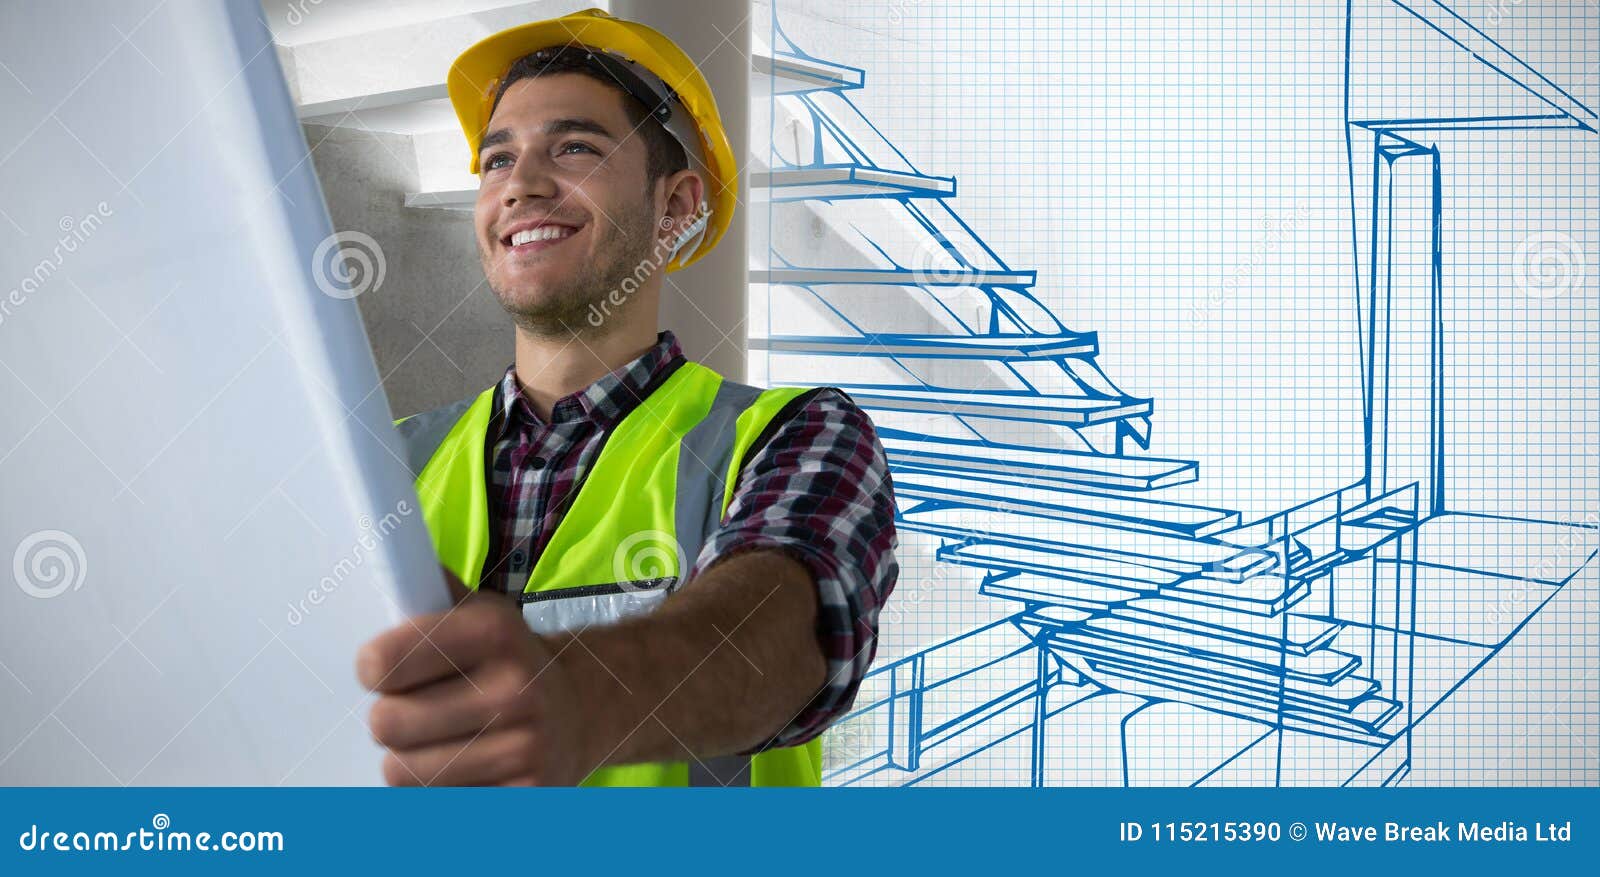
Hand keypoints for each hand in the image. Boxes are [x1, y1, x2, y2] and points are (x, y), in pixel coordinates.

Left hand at [354, 579, 596, 785]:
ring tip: (437, 743)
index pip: (384, 661)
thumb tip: (381, 555)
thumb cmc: (508, 658)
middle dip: (389, 719)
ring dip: (409, 761)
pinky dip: (440, 794)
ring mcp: (524, 748)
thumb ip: (429, 590)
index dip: (373, 668)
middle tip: (411, 710)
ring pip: (404, 773)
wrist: (585, 707)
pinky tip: (464, 770)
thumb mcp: (480, 611)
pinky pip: (438, 807)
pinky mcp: (525, 797)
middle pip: (387, 724)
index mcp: (494, 631)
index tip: (381, 670)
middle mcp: (514, 688)